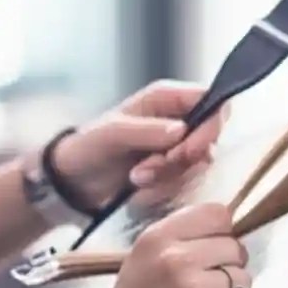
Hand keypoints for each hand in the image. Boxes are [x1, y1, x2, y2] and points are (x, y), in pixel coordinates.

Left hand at [52, 80, 228, 210]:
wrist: (74, 181)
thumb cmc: (89, 146)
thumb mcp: (112, 133)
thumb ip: (146, 130)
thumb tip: (182, 130)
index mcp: (167, 98)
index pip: (212, 102)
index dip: (210, 126)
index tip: (190, 151)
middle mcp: (178, 119)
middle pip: (209, 138)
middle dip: (182, 159)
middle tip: (151, 168)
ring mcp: (177, 147)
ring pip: (198, 165)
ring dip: (168, 177)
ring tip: (137, 178)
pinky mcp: (173, 172)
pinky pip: (185, 183)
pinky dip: (163, 189)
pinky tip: (139, 188)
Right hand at [76, 204, 251, 287]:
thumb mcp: (140, 263)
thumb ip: (177, 241)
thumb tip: (223, 228)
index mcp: (156, 240)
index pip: (217, 213)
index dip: (219, 232)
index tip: (209, 249)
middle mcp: (178, 261)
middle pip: (234, 245)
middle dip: (225, 265)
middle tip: (200, 287)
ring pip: (244, 277)